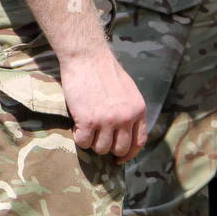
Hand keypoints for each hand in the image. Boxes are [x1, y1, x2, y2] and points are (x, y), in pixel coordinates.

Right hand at [59, 47, 147, 161]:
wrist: (87, 57)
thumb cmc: (105, 72)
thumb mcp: (129, 92)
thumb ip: (130, 111)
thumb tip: (126, 133)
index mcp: (138, 110)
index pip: (139, 142)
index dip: (129, 154)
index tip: (119, 158)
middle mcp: (126, 118)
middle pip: (119, 149)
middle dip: (108, 148)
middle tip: (98, 139)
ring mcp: (107, 120)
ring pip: (101, 149)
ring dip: (92, 142)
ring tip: (87, 128)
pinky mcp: (88, 120)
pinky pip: (84, 142)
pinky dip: (79, 137)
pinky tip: (77, 126)